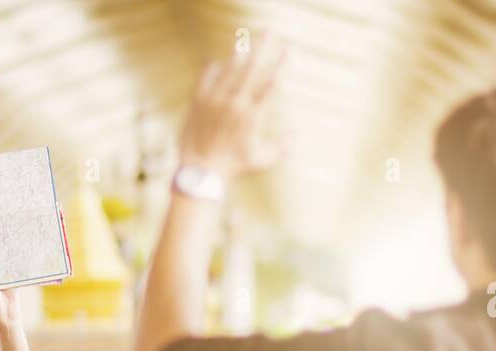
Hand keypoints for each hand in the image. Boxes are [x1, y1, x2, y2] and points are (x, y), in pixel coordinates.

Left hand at [177, 31, 285, 179]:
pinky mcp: (198, 101)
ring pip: (230, 68)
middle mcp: (236, 104)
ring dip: (239, 52)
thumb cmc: (234, 168)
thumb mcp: (262, 160)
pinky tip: (217, 61)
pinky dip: (212, 67)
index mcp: (254, 116)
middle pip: (253, 69)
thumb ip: (282, 146)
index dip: (281, 64)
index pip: (272, 84)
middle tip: (269, 32)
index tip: (288, 50)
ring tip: (245, 39)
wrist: (201, 172)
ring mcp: (216, 101)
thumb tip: (296, 134)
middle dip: (263, 48)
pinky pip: (206, 76)